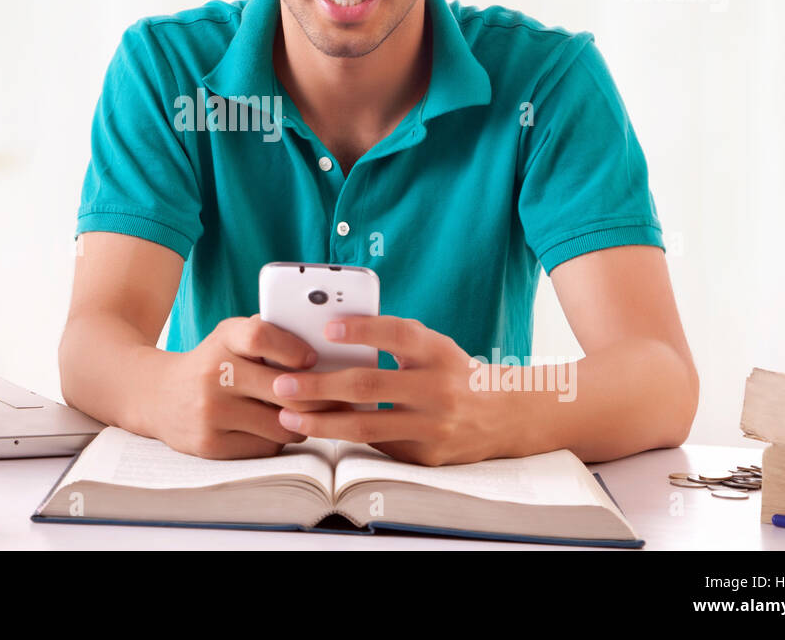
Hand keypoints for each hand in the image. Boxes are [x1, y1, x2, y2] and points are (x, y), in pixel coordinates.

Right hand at [152, 314, 346, 458]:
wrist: (158, 396)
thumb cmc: (212, 363)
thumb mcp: (230, 338)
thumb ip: (267, 335)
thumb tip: (322, 352)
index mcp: (223, 339)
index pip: (260, 336)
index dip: (292, 349)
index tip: (311, 360)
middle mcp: (213, 373)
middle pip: (284, 390)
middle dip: (317, 398)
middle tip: (334, 398)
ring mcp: (210, 411)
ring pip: (281, 425)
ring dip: (301, 423)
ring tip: (304, 415)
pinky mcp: (210, 443)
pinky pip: (265, 447)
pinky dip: (277, 440)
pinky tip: (273, 429)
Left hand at [269, 315, 504, 465]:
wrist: (502, 415)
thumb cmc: (451, 371)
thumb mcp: (432, 346)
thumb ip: (393, 339)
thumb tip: (331, 335)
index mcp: (437, 351)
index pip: (397, 334)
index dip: (362, 330)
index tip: (327, 329)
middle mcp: (438, 388)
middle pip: (368, 385)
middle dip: (319, 385)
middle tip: (282, 384)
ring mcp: (433, 426)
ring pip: (365, 427)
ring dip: (320, 421)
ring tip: (288, 415)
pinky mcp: (425, 455)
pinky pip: (376, 446)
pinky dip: (343, 437)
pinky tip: (318, 429)